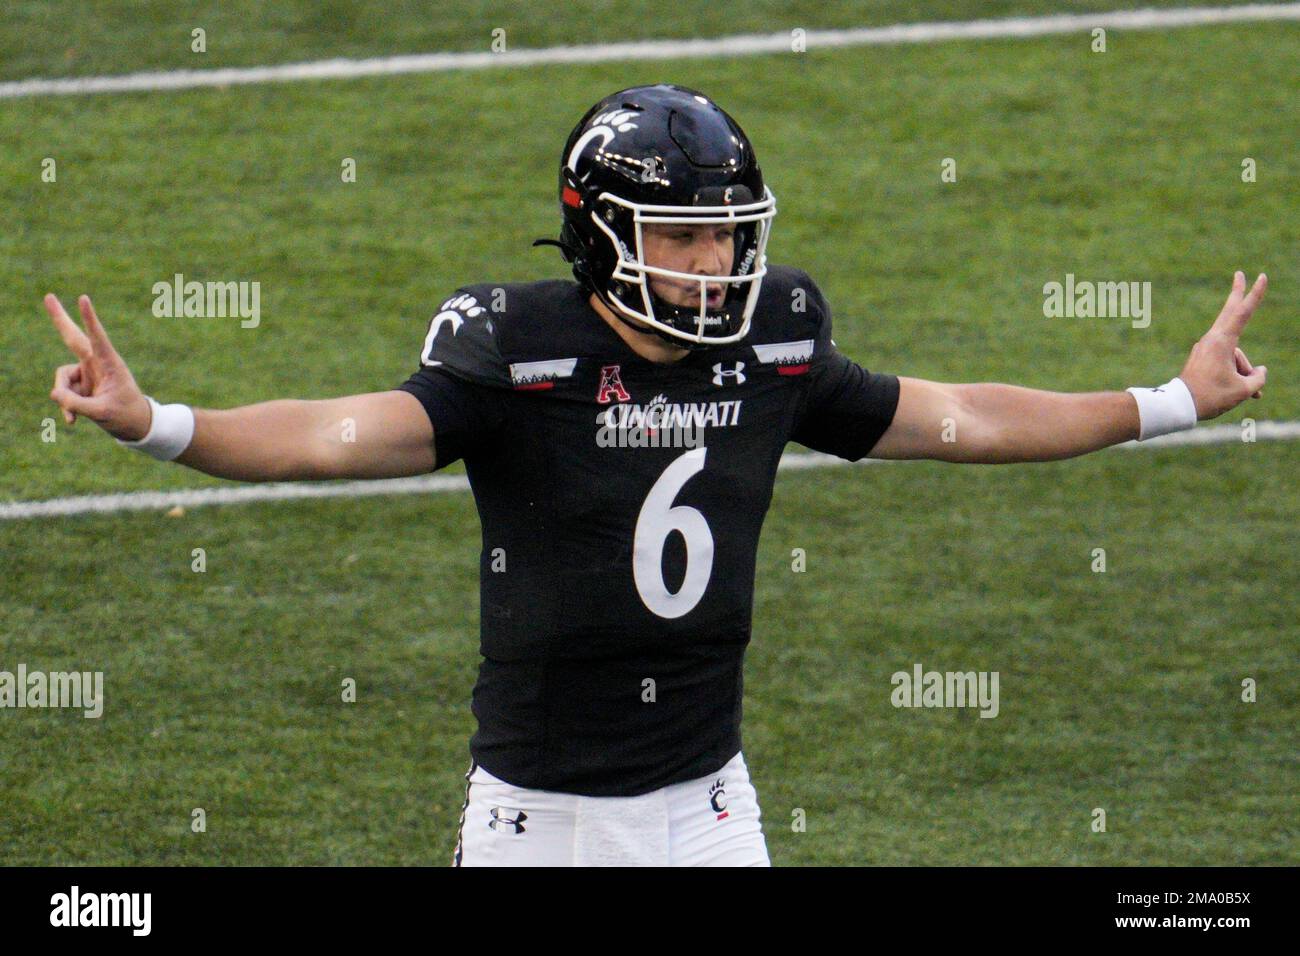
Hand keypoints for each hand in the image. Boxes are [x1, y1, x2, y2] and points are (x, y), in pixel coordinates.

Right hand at [46, 293, 151, 439]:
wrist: (134, 426)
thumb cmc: (125, 415)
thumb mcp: (101, 413)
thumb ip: (76, 404)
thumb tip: (54, 393)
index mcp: (110, 363)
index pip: (97, 338)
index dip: (89, 319)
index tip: (83, 298)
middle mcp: (97, 364)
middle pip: (73, 337)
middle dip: (60, 318)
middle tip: (48, 296)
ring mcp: (87, 373)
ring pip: (62, 377)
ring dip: (65, 397)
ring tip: (75, 414)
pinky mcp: (80, 384)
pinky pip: (64, 393)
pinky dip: (67, 406)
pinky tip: (73, 422)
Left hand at [1178, 271, 1268, 419]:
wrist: (1179, 407)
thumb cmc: (1211, 397)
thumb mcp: (1242, 390)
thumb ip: (1257, 378)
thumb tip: (1260, 371)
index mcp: (1222, 342)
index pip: (1242, 312)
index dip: (1255, 295)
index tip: (1261, 277)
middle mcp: (1212, 341)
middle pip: (1230, 313)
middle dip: (1238, 294)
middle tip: (1238, 274)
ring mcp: (1205, 349)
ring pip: (1235, 355)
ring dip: (1245, 373)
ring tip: (1251, 396)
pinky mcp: (1202, 359)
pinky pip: (1226, 362)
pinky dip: (1235, 375)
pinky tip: (1242, 394)